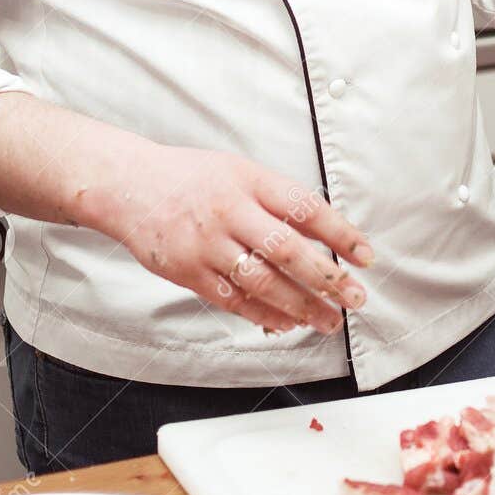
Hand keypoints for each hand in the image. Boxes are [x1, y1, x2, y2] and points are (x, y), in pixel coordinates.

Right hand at [99, 145, 373, 334]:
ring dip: (301, 306)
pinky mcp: (189, 272)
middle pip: (288, 250)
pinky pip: (233, 299)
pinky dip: (264, 314)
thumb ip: (276, 200)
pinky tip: (287, 323)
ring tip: (327, 320)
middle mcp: (230, 211)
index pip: (305, 208)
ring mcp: (208, 244)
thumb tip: (322, 235)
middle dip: (327, 278)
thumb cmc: (191, 177)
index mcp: (249, 180)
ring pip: (263, 282)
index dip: (340, 234)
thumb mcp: (239, 171)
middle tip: (355, 297)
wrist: (129, 185)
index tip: (366, 256)